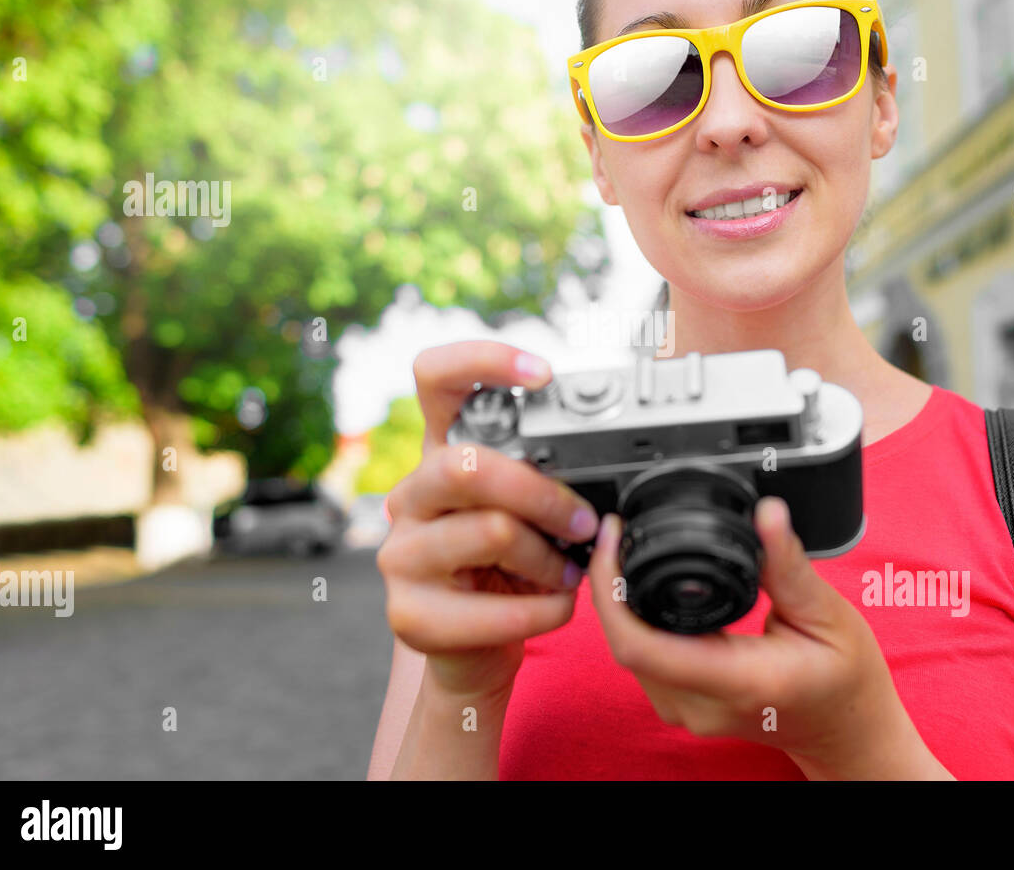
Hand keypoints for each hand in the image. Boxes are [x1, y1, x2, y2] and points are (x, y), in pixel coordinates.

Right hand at [377, 340, 599, 704]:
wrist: (475, 652)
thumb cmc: (512, 568)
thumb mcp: (531, 512)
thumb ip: (547, 475)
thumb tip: (612, 452)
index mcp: (440, 454)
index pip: (436, 378)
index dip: (484, 361)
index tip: (542, 374)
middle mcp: (410, 496)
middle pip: (468, 464)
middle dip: (543, 492)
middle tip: (582, 520)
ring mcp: (401, 555)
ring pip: (492, 532)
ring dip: (550, 558)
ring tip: (567, 573)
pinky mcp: (409, 615)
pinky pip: (496, 608)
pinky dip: (546, 610)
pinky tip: (556, 608)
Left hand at [587, 497, 951, 778]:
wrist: (847, 730)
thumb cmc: (845, 678)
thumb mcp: (827, 614)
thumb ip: (788, 565)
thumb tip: (767, 515)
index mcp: (739, 680)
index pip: (640, 644)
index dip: (612, 589)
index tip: (615, 538)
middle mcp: (702, 704)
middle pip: (624, 643)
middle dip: (610, 585)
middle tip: (618, 531)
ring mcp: (688, 712)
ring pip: (626, 652)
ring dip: (617, 602)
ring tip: (624, 549)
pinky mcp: (682, 707)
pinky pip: (642, 660)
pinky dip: (634, 620)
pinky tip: (641, 585)